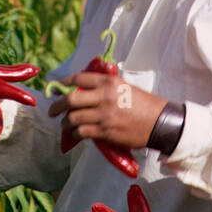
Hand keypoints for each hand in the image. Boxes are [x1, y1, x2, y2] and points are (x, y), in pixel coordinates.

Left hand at [48, 68, 165, 149]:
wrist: (159, 122)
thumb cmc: (143, 104)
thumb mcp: (124, 87)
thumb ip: (105, 86)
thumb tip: (83, 88)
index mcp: (109, 82)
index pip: (79, 78)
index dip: (65, 83)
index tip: (58, 87)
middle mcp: (104, 96)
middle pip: (71, 99)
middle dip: (57, 105)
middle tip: (52, 110)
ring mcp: (104, 115)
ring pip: (73, 118)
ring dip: (65, 123)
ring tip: (65, 124)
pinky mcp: (105, 131)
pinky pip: (82, 132)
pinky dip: (75, 133)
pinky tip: (76, 133)